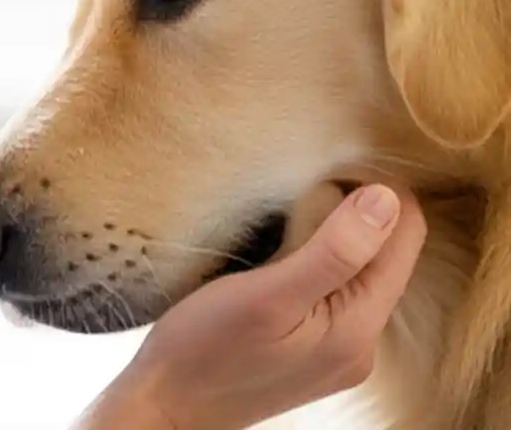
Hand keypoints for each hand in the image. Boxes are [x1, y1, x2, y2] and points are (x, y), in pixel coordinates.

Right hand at [78, 184, 426, 429]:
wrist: (166, 406)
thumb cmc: (203, 350)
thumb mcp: (266, 294)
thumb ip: (334, 251)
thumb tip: (386, 200)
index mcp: (358, 328)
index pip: (406, 238)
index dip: (377, 191)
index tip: (329, 165)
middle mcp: (361, 344)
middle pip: (386, 255)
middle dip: (356, 212)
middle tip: (304, 181)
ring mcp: (338, 351)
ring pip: (359, 272)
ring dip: (335, 235)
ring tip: (290, 209)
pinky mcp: (313, 351)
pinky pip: (335, 292)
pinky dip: (318, 261)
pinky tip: (282, 250)